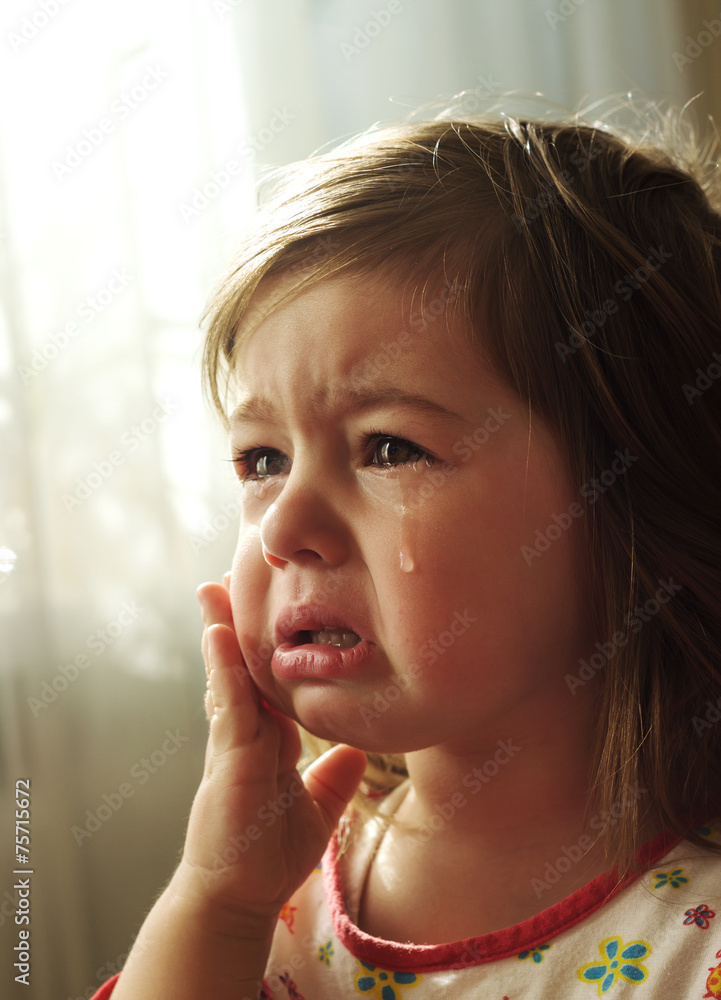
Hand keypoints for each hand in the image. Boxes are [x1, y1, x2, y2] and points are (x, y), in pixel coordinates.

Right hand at [172, 576, 366, 927]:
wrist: (237, 898)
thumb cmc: (268, 855)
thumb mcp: (316, 808)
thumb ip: (333, 777)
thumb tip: (357, 748)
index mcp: (268, 740)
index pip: (268, 681)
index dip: (269, 645)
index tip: (272, 607)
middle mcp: (247, 733)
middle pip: (241, 667)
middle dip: (234, 624)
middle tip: (229, 576)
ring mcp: (233, 743)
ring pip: (227, 676)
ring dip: (220, 631)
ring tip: (213, 587)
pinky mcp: (228, 758)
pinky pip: (228, 705)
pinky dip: (224, 669)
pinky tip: (219, 637)